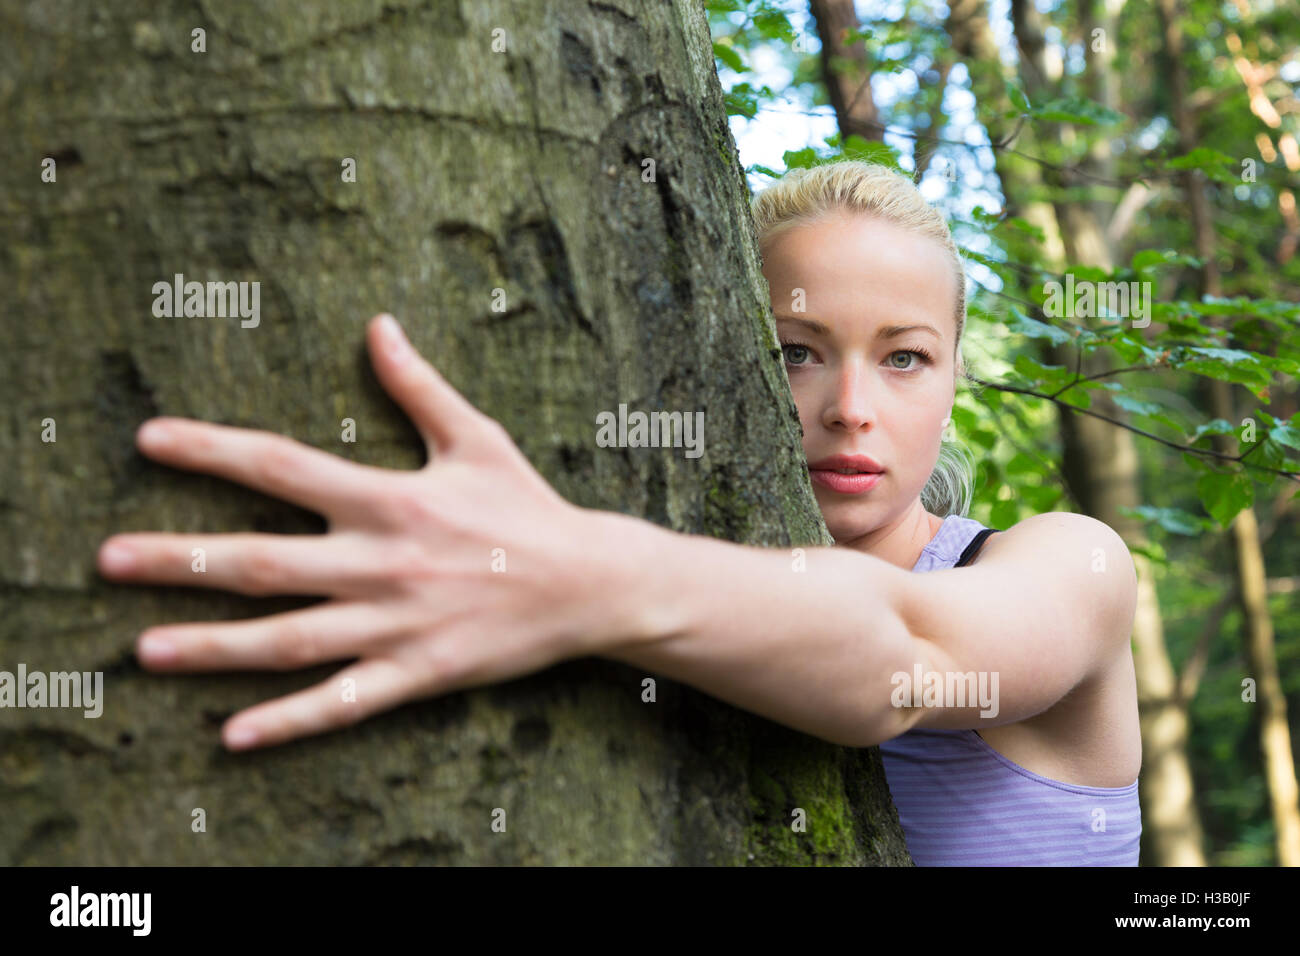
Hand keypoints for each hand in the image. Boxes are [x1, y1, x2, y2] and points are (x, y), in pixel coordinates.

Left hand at [97, 314, 614, 751]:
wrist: (589, 583)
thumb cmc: (528, 506)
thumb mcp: (477, 437)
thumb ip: (419, 387)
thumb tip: (378, 326)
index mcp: (391, 497)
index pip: (284, 466)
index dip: (212, 451)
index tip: (149, 441)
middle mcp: (382, 561)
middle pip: (262, 561)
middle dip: (180, 559)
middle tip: (107, 560)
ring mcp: (396, 624)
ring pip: (289, 638)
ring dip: (213, 647)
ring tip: (143, 651)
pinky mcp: (416, 673)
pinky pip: (343, 703)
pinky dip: (290, 720)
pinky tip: (233, 734)